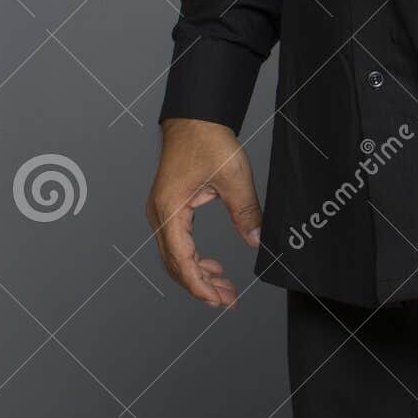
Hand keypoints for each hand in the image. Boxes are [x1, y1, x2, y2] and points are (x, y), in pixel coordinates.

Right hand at [146, 118, 261, 308]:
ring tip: (225, 287)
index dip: (199, 285)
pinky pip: (179, 242)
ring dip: (199, 273)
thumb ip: (246, 212)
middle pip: (175, 264)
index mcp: (169, 210)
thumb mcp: (234, 177)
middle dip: (202, 285)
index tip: (218, 301)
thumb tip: (257, 242)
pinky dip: (196, 257)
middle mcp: (160, 214)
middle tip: (228, 300)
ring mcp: (163, 211)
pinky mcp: (171, 207)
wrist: (196, 116)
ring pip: (176, 255)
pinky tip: (214, 265)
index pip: (181, 260)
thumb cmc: (208, 140)